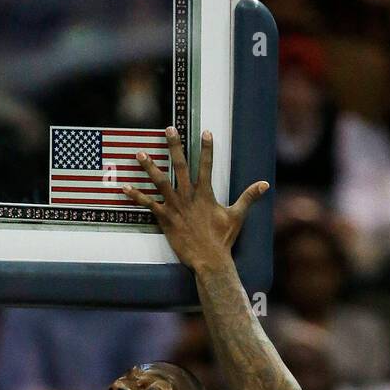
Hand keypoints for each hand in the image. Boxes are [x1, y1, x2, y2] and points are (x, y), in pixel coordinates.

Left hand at [122, 127, 268, 271]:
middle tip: (168, 129)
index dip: (206, 148)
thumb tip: (265, 184)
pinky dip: (136, 196)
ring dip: (149, 167)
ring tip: (139, 153)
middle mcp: (189, 196)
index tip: (205, 131)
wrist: (209, 259)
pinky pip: (148, 205)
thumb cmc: (223, 239)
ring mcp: (175, 207)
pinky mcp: (165, 219)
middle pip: (180, 166)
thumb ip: (248, 197)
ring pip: (160, 182)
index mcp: (206, 194)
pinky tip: (124, 187)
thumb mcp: (237, 216)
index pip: (207, 165)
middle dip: (174, 147)